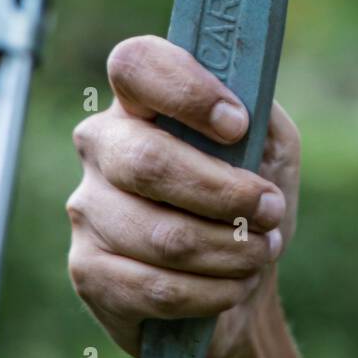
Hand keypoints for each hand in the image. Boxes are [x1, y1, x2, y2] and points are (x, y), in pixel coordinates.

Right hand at [66, 35, 300, 357]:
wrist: (237, 287)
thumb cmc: (247, 204)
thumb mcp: (270, 151)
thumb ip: (262, 118)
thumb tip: (248, 112)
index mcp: (141, 102)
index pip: (135, 65)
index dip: (185, 91)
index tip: (237, 124)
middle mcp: (101, 146)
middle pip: (148, 160)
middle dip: (225, 193)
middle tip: (270, 209)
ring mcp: (87, 209)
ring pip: (161, 235)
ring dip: (229, 250)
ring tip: (260, 252)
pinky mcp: (88, 271)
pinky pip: (155, 287)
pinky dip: (212, 291)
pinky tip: (234, 285)